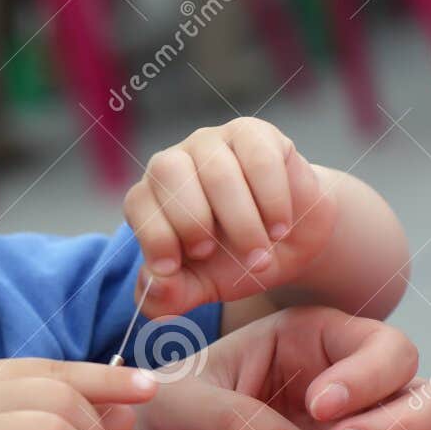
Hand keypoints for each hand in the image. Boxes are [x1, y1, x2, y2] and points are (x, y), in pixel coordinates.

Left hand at [124, 118, 338, 317]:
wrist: (292, 241)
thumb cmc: (236, 260)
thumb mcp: (200, 287)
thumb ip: (168, 295)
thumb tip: (153, 286)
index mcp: (152, 196)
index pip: (138, 203)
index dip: (154, 236)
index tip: (175, 268)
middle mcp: (176, 162)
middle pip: (168, 174)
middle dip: (195, 224)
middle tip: (219, 257)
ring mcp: (213, 143)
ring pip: (217, 170)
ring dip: (242, 221)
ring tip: (260, 254)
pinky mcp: (254, 134)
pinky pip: (259, 158)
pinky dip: (272, 199)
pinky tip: (280, 226)